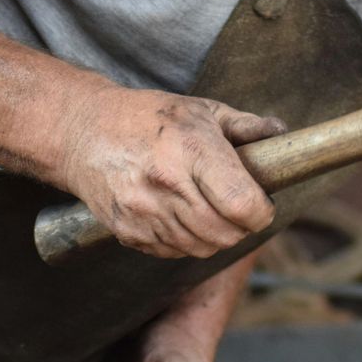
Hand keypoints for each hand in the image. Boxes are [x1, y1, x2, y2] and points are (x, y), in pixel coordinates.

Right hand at [60, 87, 286, 257]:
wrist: (81, 132)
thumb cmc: (147, 118)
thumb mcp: (200, 110)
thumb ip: (244, 126)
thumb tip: (280, 134)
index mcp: (190, 150)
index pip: (241, 203)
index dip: (261, 212)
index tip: (262, 204)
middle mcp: (166, 184)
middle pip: (226, 233)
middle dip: (242, 226)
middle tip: (240, 208)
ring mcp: (144, 212)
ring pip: (203, 247)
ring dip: (216, 235)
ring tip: (210, 208)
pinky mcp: (128, 232)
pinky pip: (175, 252)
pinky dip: (188, 241)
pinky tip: (182, 214)